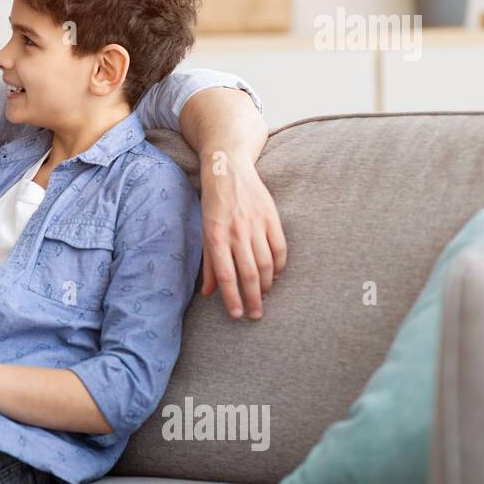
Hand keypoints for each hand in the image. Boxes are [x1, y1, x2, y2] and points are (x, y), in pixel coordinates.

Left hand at [198, 154, 286, 320]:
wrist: (228, 168)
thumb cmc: (212, 204)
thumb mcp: (204, 231)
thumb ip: (208, 263)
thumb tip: (207, 293)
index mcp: (216, 236)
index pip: (226, 275)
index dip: (232, 297)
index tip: (236, 315)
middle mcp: (236, 232)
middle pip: (249, 273)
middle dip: (253, 299)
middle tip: (255, 315)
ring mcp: (256, 224)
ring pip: (266, 264)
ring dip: (266, 285)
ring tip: (264, 297)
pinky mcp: (271, 217)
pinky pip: (279, 248)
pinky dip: (279, 266)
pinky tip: (274, 276)